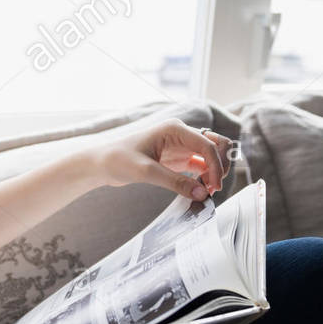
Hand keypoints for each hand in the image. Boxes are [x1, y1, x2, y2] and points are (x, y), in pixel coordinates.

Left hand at [90, 118, 232, 200]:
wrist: (101, 164)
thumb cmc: (117, 160)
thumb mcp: (146, 172)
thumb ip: (175, 183)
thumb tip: (202, 194)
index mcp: (175, 129)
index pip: (207, 144)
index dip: (216, 166)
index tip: (213, 187)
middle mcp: (181, 134)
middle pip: (217, 144)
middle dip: (221, 165)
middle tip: (212, 189)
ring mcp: (181, 146)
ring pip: (212, 155)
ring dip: (215, 171)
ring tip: (206, 191)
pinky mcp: (178, 159)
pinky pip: (201, 166)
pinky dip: (205, 177)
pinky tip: (199, 190)